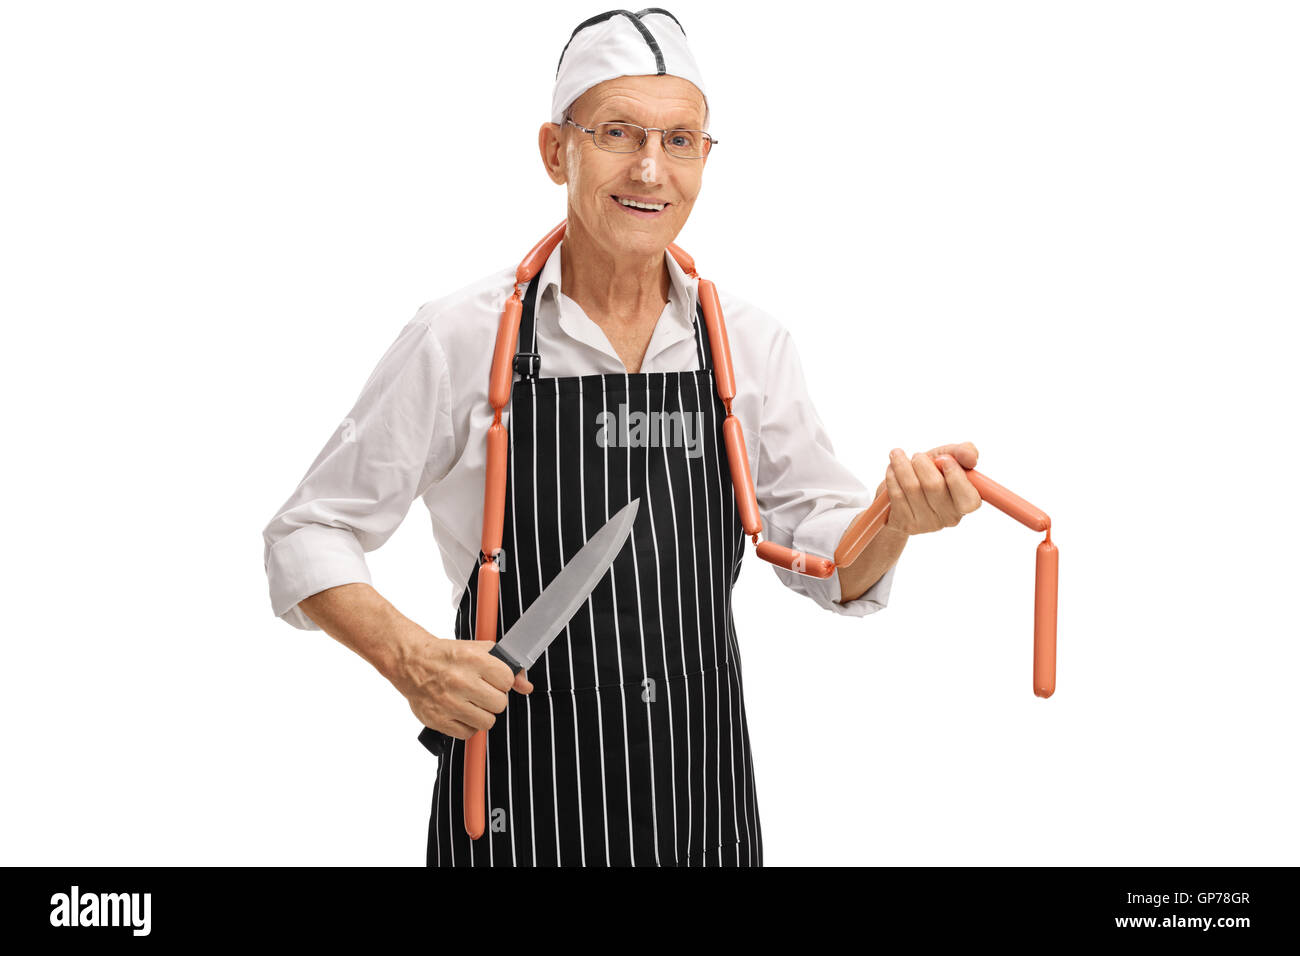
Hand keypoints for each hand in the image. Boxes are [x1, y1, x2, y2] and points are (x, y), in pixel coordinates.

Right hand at [391, 628, 533, 740]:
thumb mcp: (478, 651)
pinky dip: (467, 726)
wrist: (411, 662)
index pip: (508, 680)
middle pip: (500, 703)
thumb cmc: (446, 656)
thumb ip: (507, 667)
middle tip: (482, 693)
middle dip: (494, 699)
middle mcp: (461, 681)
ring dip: (483, 714)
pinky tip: (460, 712)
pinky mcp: (438, 719)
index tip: (494, 680)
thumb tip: (527, 687)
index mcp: (473, 660)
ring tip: (471, 703)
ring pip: (487, 721)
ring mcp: (449, 702)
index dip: (503, 682)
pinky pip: (468, 734)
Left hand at [874, 441, 981, 534]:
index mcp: (967, 502)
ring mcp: (928, 524)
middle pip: (934, 486)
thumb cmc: (931, 472)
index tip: (944, 459)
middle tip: (916, 456)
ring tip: (897, 456)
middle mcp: (950, 518)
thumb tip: (971, 457)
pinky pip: (897, 495)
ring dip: (902, 466)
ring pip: (912, 487)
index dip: (956, 477)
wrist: (903, 491)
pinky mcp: (906, 524)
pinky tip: (892, 470)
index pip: (968, 499)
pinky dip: (892, 477)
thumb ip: (963, 453)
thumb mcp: (948, 457)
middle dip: (922, 464)